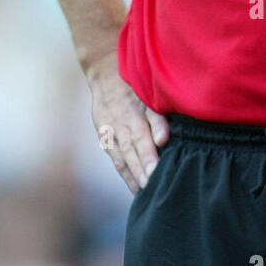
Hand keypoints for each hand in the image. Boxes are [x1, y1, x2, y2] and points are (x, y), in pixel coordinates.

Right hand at [87, 52, 169, 193]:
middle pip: (131, 152)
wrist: (104, 71)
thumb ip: (157, 117)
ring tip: (143, 193)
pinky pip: (114, 156)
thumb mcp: (147, 92)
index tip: (156, 173)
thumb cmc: (134, 82)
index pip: (141, 139)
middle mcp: (118, 124)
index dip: (148, 157)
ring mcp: (109, 130)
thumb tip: (162, 140)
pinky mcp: (103, 134)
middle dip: (141, 172)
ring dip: (132, 176)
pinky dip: (123, 170)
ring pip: (121, 157)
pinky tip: (133, 184)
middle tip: (151, 189)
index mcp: (131, 112)